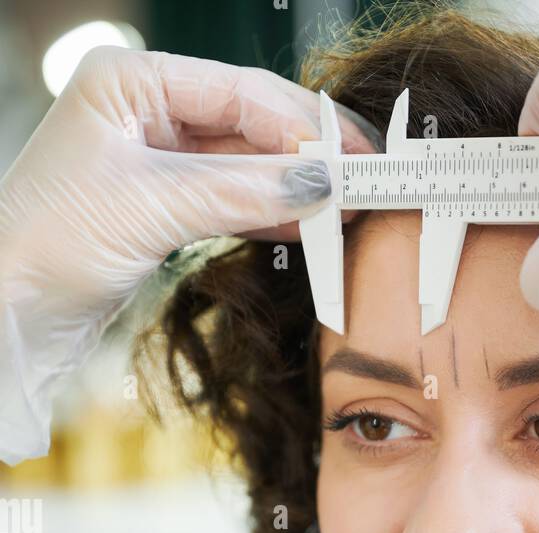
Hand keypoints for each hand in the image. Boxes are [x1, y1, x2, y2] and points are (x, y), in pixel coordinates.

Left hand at [0, 46, 377, 464]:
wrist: (9, 311)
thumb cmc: (49, 241)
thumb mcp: (152, 206)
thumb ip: (242, 190)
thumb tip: (322, 183)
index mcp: (132, 81)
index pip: (240, 91)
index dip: (304, 126)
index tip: (357, 157)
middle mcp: (146, 112)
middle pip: (251, 124)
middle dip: (309, 156)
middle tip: (370, 179)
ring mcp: (157, 160)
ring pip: (248, 166)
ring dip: (298, 189)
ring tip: (353, 208)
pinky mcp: (164, 208)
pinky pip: (234, 202)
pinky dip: (272, 215)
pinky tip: (313, 226)